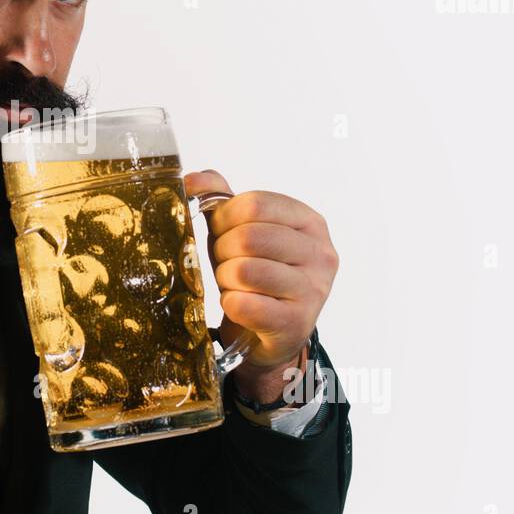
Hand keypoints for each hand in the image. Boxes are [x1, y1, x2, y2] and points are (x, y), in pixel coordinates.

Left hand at [184, 170, 338, 380]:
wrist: (271, 334)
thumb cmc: (255, 274)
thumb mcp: (240, 230)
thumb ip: (220, 197)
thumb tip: (192, 180)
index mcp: (310, 223)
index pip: (256, 203)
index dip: (225, 216)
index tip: (221, 231)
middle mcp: (321, 254)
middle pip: (249, 236)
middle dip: (222, 250)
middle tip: (225, 262)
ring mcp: (313, 291)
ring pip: (244, 271)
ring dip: (226, 278)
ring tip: (234, 284)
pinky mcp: (297, 324)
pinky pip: (243, 304)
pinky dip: (230, 303)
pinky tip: (239, 305)